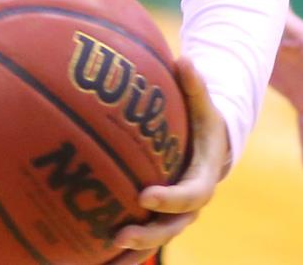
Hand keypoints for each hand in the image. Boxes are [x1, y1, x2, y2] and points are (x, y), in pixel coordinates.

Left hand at [110, 57, 228, 263]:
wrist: (210, 148)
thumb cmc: (202, 122)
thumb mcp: (203, 104)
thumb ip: (195, 85)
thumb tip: (185, 58)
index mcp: (202, 179)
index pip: (190, 196)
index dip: (170, 199)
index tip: (145, 195)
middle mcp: (189, 205)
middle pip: (172, 228)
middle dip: (148, 234)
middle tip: (119, 234)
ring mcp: (174, 216)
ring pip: (156, 239)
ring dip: (133, 252)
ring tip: (102, 255)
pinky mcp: (158, 217)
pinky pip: (141, 236)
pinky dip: (121, 251)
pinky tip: (91, 255)